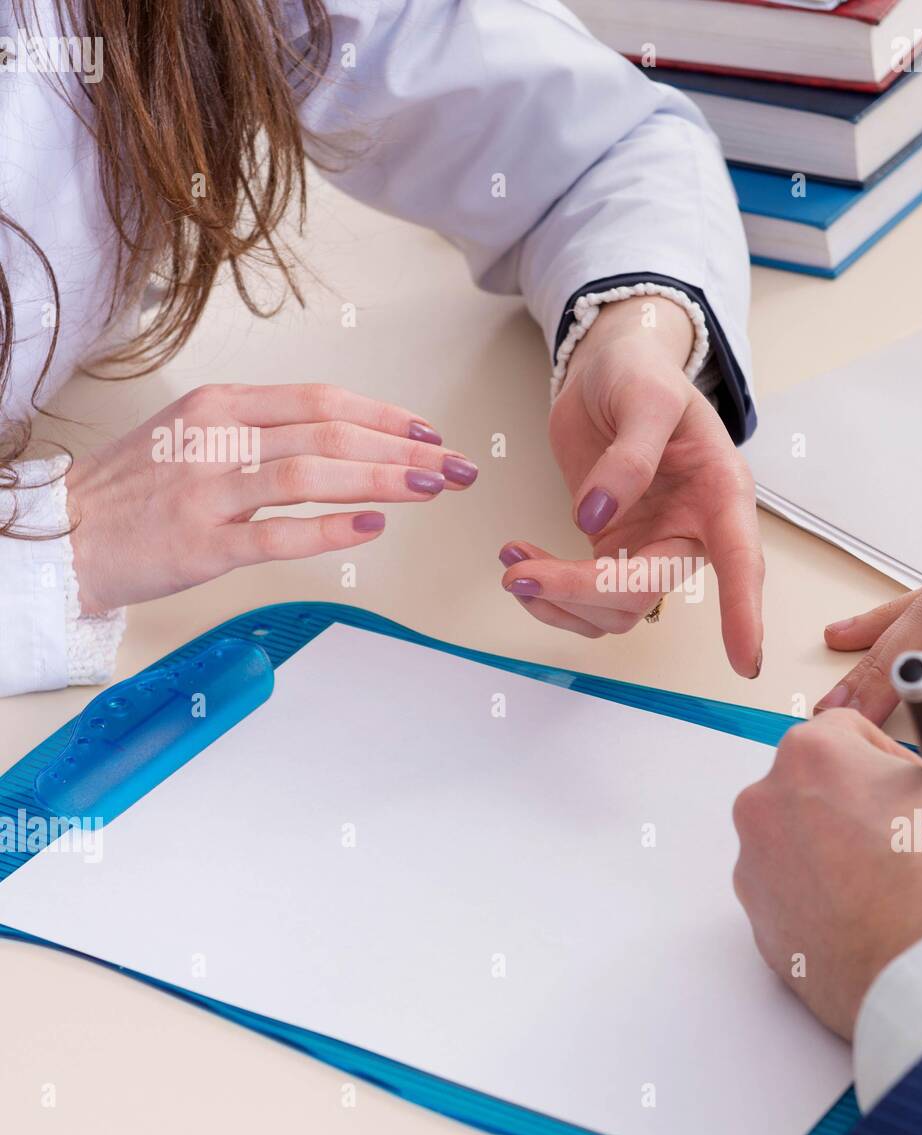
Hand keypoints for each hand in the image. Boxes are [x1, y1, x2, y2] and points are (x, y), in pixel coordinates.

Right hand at [66, 383, 477, 613]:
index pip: (322, 400)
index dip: (385, 416)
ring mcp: (208, 492)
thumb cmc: (137, 487)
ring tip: (432, 489)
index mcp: (223, 406)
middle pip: (330, 434)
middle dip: (405, 450)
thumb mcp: (196, 433)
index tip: (430, 432)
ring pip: (311, 475)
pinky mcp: (200, 544)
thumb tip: (345, 436)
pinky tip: (372, 529)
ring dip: (382, 481)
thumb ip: (265, 429)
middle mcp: (218, 439)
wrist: (64, 533)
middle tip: (455, 466)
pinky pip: (275, 534)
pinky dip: (329, 530)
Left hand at [499, 296, 763, 676]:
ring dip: (558, 600)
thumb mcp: (645, 395)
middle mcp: (692, 531)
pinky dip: (549, 594)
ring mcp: (650, 547)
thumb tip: (596, 517)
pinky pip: (585, 600)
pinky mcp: (613, 551)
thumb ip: (631, 455)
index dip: (742, 612)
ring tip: (512, 562)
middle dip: (581, 592)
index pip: (739, 561)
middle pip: (645, 590)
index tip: (743, 661)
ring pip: (613, 609)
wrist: (610, 370)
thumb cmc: (642, 375)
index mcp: (720, 493)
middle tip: (520, 574)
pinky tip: (520, 560)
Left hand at [732, 710, 921, 1039]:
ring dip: (843, 859)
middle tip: (913, 843)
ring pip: (804, 848)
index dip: (896, 761)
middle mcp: (767, 807)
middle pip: (819, 790)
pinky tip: (878, 927)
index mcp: (812, 757)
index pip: (851, 733)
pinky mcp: (763, 931)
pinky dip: (830, 911)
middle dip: (863, 809)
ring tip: (898, 891)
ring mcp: (756, 873)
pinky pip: (797, 905)